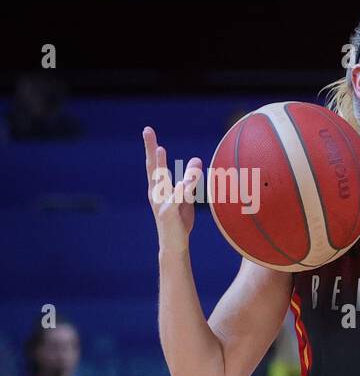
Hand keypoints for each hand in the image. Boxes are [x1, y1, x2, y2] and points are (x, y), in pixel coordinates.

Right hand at [143, 126, 201, 252]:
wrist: (174, 245)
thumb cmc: (178, 220)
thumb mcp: (186, 196)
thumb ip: (189, 179)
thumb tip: (196, 159)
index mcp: (158, 188)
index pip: (154, 164)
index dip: (151, 147)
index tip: (147, 130)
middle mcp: (156, 193)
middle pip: (152, 167)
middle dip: (150, 149)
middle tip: (146, 130)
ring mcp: (161, 203)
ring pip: (163, 181)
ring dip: (161, 165)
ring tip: (160, 149)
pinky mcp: (169, 214)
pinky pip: (176, 200)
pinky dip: (180, 190)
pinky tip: (184, 182)